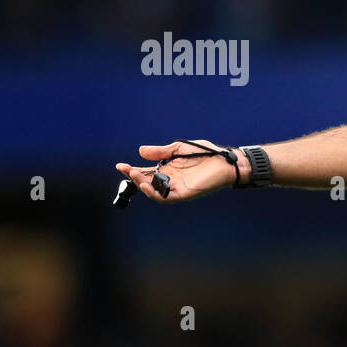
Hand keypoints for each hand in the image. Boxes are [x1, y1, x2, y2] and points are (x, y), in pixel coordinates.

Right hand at [115, 140, 242, 203]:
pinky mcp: (186, 193)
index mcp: (168, 169)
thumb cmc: (206, 154)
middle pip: (148, 183)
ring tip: (135, 175)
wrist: (225, 160)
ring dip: (143, 185)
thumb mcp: (179, 149)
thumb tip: (140, 151)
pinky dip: (155, 193)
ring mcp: (178, 188)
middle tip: (126, 169)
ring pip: (155, 192)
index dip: (133, 170)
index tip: (121, 165)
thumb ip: (161, 151)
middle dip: (135, 177)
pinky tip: (148, 185)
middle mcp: (171, 180)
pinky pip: (167, 198)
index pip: (147, 172)